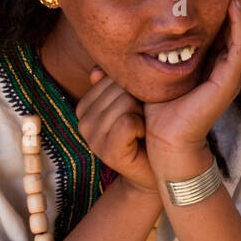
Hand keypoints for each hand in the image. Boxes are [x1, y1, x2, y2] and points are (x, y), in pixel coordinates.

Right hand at [75, 68, 157, 193]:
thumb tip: (96, 71)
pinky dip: (142, 127)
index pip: (112, 77)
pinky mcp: (107, 152)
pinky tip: (143, 137)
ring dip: (144, 114)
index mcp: (85, 107)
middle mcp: (83, 122)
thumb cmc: (147, 132)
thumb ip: (115, 84)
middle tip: (144, 119)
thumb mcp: (132, 102)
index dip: (135, 87)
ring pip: (126, 103)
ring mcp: (92, 139)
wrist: (157, 169)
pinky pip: (128, 122)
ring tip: (144, 128)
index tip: (139, 107)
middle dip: (141, 99)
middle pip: (120, 89)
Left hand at [144, 0, 240, 170]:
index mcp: (202, 66)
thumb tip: (99, 62)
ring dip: (237, 5)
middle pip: (228, 26)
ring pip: (238, 31)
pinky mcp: (229, 80)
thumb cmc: (150, 116)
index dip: (211, 5)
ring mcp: (227, 74)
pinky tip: (233, 3)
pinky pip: (240, 44)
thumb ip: (129, 64)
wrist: (163, 144)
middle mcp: (219, 68)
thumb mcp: (140, 78)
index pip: (212, 28)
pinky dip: (238, 23)